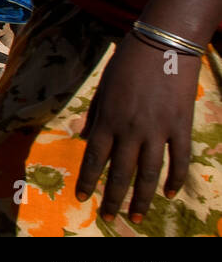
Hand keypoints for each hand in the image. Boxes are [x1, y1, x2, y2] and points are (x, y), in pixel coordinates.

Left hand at [76, 34, 201, 222]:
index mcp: (107, 119)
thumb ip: (96, 115)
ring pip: (149, 173)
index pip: (94, 158)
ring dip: (142, 197)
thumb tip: (87, 137)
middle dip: (113, 197)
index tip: (82, 197)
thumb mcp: (103, 87)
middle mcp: (130, 130)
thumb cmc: (127, 62)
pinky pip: (179, 159)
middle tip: (109, 216)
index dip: (87, 180)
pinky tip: (170, 193)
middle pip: (120, 172)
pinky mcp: (180, 126)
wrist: (162, 45)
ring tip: (137, 216)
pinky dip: (175, 178)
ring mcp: (158, 130)